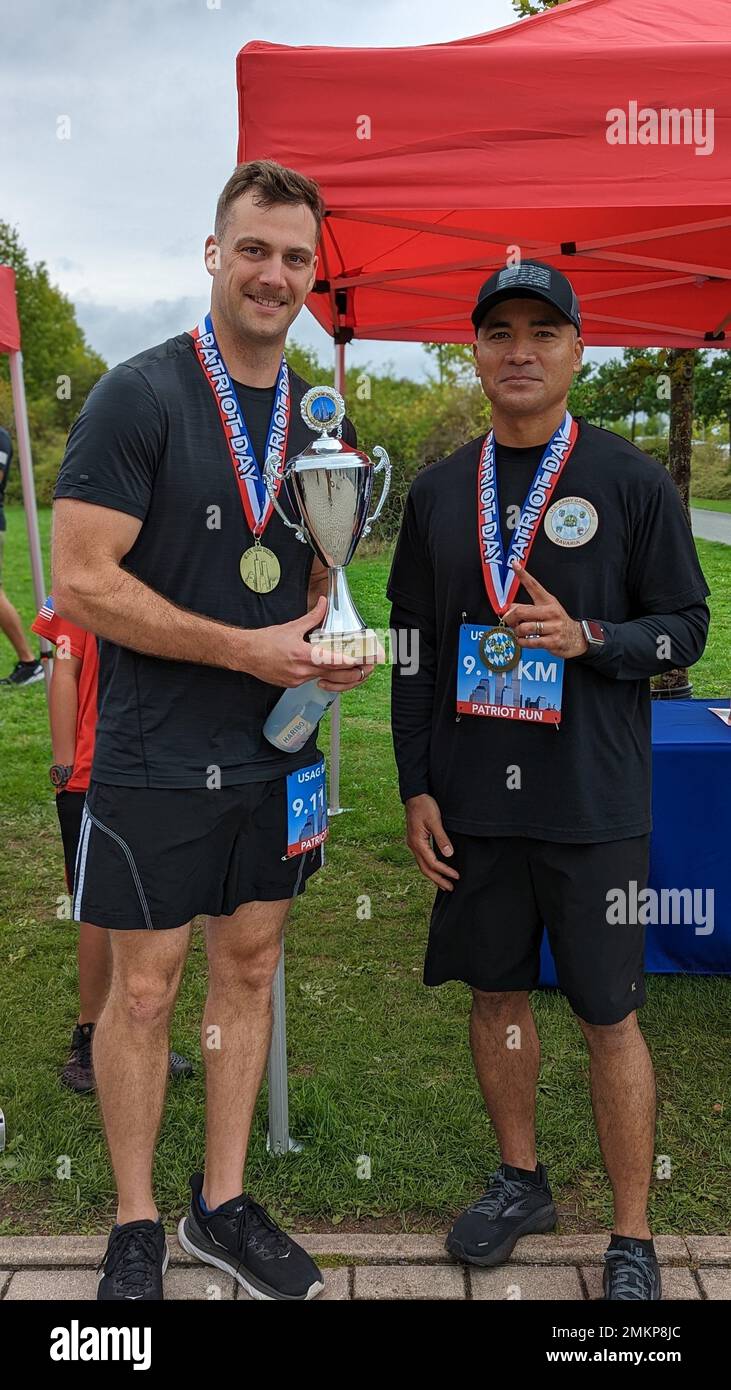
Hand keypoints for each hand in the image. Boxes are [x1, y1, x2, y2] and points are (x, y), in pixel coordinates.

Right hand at [238, 596, 374, 690]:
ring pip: (323, 678)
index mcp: (303, 655)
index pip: (332, 661)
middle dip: (348, 670)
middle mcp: (301, 671)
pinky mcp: (292, 685)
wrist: (246, 654)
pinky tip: (318, 666)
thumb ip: (312, 617)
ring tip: (342, 664)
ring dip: (333, 672)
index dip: (348, 661)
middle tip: (359, 663)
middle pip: (332, 673)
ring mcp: (297, 680)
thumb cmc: (265, 641)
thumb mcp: (292, 626)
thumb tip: (324, 604)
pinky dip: (318, 674)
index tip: (360, 660)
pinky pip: (310, 680)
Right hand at [405, 794, 459, 891]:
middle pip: (425, 869)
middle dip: (438, 879)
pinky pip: (422, 858)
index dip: (445, 871)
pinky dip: (430, 866)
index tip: (456, 876)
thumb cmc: (424, 806)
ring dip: (433, 875)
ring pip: (422, 865)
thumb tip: (448, 854)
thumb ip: (442, 838)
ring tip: (444, 883)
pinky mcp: (416, 840)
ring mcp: (413, 843)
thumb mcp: (435, 820)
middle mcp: (413, 845)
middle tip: (450, 888)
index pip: (432, 863)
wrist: (414, 795)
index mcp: (417, 842)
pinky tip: (437, 868)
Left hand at [502, 562, 587, 658]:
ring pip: (523, 628)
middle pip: (521, 611)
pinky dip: (522, 642)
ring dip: (517, 632)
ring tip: (520, 632)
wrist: (576, 638)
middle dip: (510, 618)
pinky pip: (529, 641)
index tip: (515, 564)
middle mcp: (551, 611)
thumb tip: (506, 609)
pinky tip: (524, 640)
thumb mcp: (545, 611)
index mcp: (548, 601)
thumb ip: (525, 609)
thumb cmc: (556, 622)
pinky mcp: (553, 641)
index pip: (534, 585)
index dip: (523, 575)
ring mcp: (553, 626)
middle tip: (510, 621)